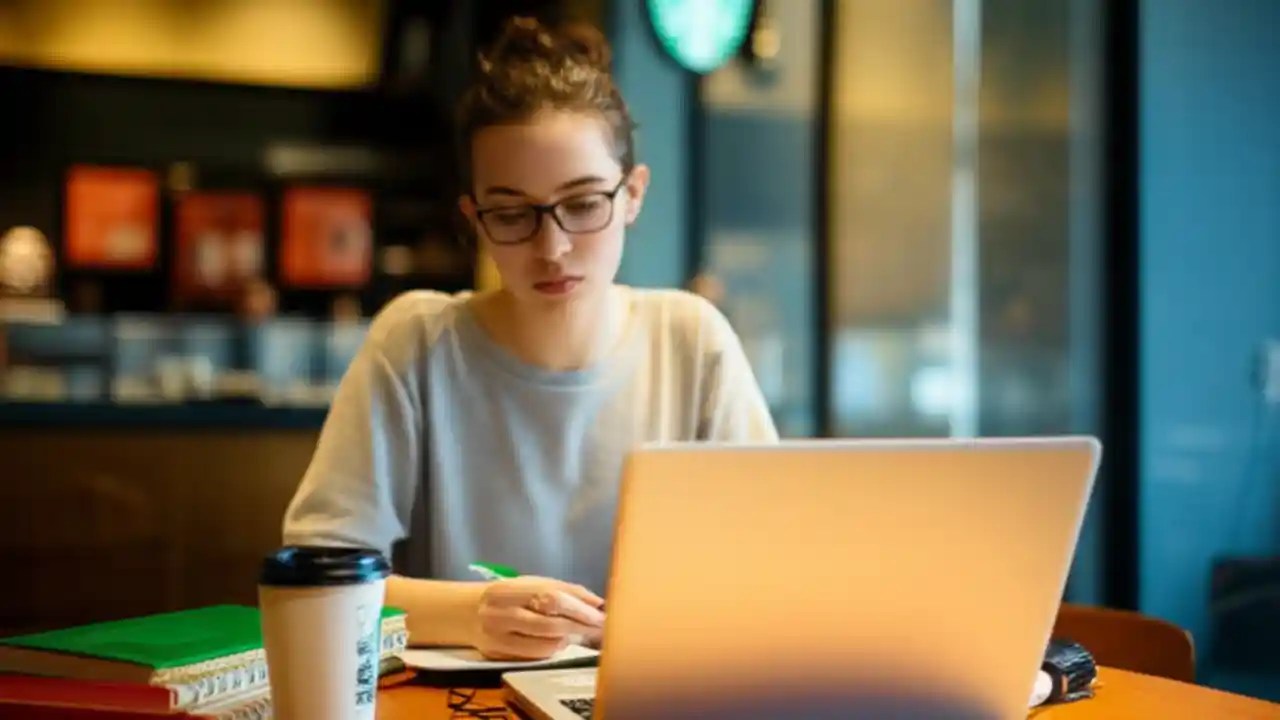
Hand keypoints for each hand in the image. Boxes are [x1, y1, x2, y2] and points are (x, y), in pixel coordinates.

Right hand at [470, 576, 605, 659]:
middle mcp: (499, 614)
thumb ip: (562, 589)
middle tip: (600, 627)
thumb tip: (597, 602)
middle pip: (549, 624)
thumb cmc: (507, 595)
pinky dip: (554, 649)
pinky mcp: (498, 656)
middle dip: (579, 626)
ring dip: (569, 639)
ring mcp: (497, 638)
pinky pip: (536, 656)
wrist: (466, 613)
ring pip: (545, 644)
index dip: (579, 608)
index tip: (601, 614)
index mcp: (507, 590)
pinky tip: (561, 641)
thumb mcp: (529, 583)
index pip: (551, 598)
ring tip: (580, 632)